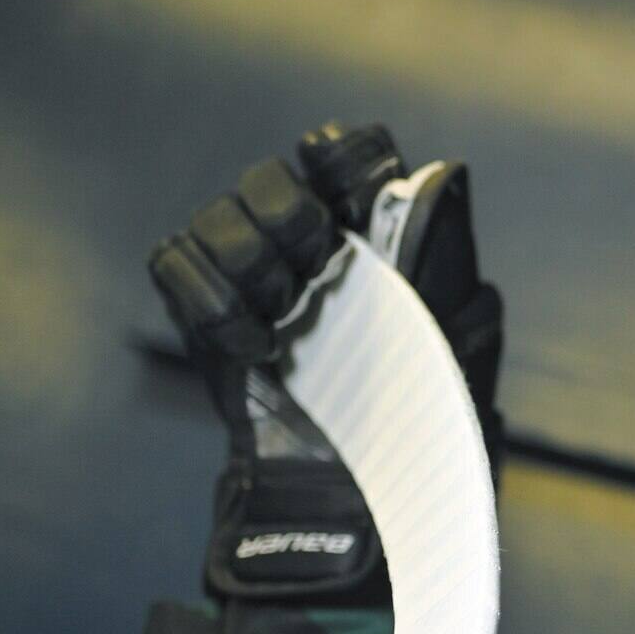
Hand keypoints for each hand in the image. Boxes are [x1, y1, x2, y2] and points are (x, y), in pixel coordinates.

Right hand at [144, 122, 504, 605]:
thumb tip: (447, 172)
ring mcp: (252, 275)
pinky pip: (174, 259)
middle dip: (293, 222)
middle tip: (319, 276)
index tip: (353, 206)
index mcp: (375, 231)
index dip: (345, 163)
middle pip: (273, 176)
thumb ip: (449, 243)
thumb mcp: (459, 325)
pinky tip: (253, 348)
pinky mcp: (205, 312)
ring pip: (219, 213)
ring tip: (284, 319)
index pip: (348, 150)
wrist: (351, 483)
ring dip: (252, 266)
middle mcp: (307, 242)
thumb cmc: (419, 411)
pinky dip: (210, 301)